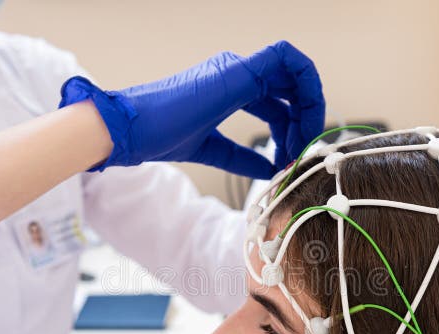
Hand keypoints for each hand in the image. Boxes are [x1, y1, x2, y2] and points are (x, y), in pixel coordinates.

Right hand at [59, 40, 324, 178]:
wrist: (130, 131)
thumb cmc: (158, 136)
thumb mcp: (210, 149)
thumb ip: (239, 157)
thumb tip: (268, 169)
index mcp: (229, 87)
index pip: (277, 104)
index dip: (292, 131)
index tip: (289, 158)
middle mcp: (236, 72)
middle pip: (290, 89)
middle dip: (306, 121)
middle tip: (300, 154)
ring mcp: (237, 68)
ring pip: (294, 74)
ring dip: (308, 110)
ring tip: (298, 147)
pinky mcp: (237, 71)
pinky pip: (286, 58)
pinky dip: (305, 85)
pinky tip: (302, 122)